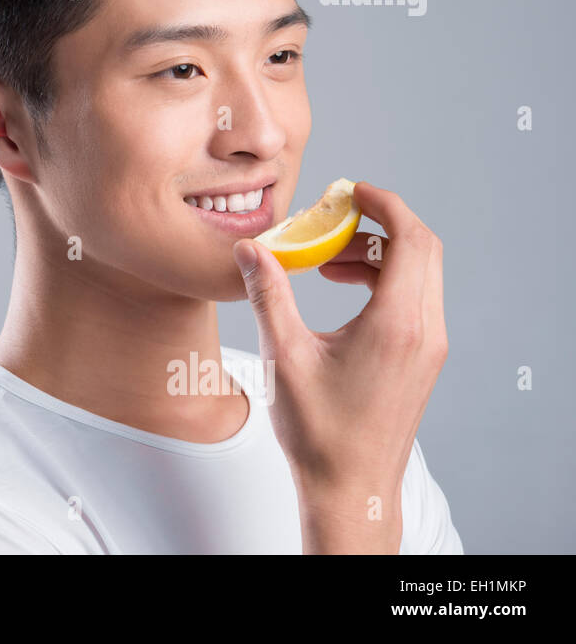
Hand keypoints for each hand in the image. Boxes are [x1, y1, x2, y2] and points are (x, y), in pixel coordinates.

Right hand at [232, 181, 447, 552]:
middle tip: (335, 217)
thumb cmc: (319, 432)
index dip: (383, 204)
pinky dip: (385, 279)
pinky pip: (416, 298)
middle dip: (380, 223)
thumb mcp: (283, 356)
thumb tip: (250, 250)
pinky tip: (342, 290)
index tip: (350, 191)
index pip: (409, 238)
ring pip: (420, 273)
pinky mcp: (423, 359)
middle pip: (423, 248)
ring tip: (326, 260)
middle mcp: (424, 331)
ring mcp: (429, 346)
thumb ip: (267, 295)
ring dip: (379, 253)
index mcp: (396, 324)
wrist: (350, 488)